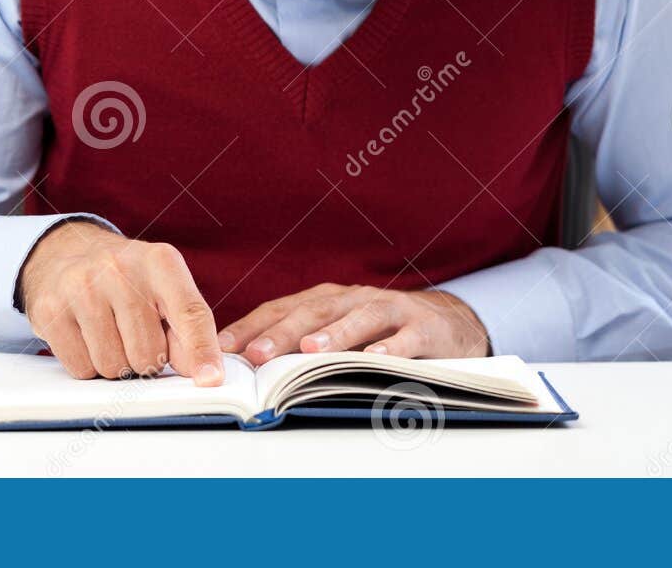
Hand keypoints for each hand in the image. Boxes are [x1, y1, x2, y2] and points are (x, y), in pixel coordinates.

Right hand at [16, 220, 224, 385]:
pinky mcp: (50, 310)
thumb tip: (201, 373)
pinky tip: (86, 336)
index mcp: (159, 261)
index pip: (189, 313)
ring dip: (116, 364)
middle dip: (146, 359)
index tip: (209, 380)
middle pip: (148, 354)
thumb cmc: (127, 280)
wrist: (68, 254)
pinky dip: (88, 364)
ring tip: (110, 334)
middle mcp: (119, 269)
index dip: (202, 351)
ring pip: (113, 366)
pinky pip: (82, 369)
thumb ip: (188, 329)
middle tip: (134, 336)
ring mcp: (81, 287)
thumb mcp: (165, 290)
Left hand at [217, 283, 490, 363]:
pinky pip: (406, 336)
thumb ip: (303, 347)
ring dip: (334, 333)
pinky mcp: (424, 327)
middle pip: (314, 312)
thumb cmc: (381, 334)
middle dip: (283, 333)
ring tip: (310, 350)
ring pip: (359, 317)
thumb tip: (251, 372)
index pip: (282, 309)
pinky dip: (391, 346)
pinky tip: (374, 358)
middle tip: (257, 355)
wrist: (448, 323)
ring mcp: (391, 310)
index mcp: (327, 301)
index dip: (252, 327)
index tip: (223, 349)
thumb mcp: (340, 335)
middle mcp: (354, 299)